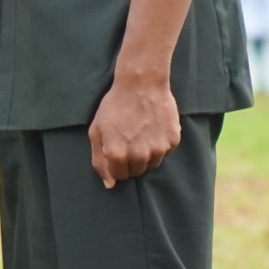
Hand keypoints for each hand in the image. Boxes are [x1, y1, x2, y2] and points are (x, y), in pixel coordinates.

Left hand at [88, 69, 180, 187]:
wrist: (142, 83)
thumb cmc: (115, 105)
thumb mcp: (97, 130)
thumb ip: (99, 160)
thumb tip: (110, 185)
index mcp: (117, 155)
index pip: (119, 177)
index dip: (116, 164)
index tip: (118, 148)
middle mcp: (138, 156)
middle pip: (136, 173)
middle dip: (131, 161)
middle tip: (129, 139)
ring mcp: (157, 149)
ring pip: (151, 165)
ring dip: (146, 154)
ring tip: (141, 132)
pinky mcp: (172, 141)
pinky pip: (165, 153)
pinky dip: (159, 144)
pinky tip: (153, 127)